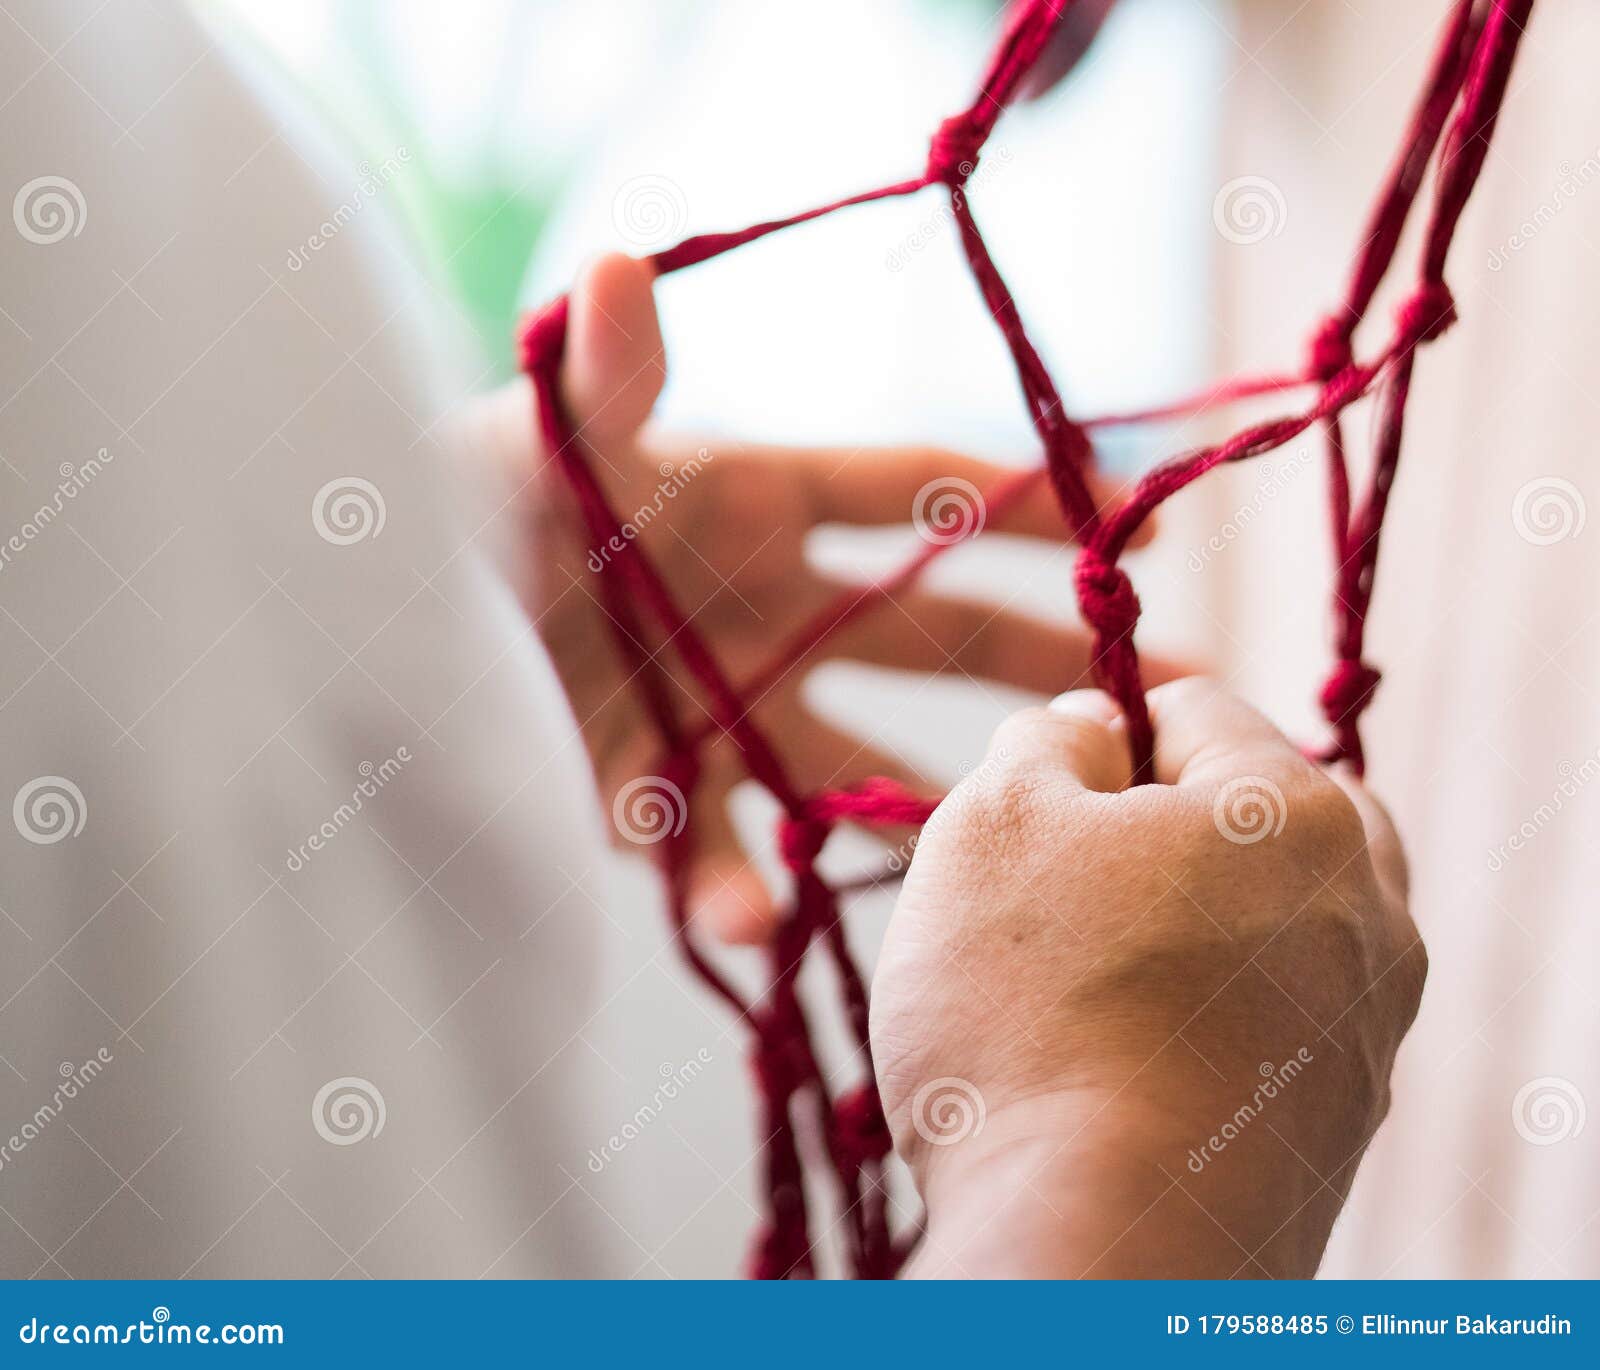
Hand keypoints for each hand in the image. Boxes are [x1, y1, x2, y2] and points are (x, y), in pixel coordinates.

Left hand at [468, 254, 1189, 944]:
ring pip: (852, 760)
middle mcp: (764, 608)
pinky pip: (712, 846)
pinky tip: (755, 923)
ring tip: (1014, 847)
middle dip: (1043, 662)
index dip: (1031, 501)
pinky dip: (734, 887)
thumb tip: (614, 261)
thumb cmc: (467, 496)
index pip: (919, 492)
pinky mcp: (651, 790)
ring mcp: (720, 706)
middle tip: (1164, 699)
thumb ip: (598, 378)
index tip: (1147, 522)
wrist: (372, 607)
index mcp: (756, 499)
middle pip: (930, 634)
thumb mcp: (539, 439)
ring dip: (927, 800)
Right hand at [870, 678, 1424, 1277]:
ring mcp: (1364, 1029)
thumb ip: (1047, 741)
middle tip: (1067, 882)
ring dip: (1187, 923)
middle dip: (1164, 827)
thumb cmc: (1030, 1016)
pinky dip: (1207, 1015)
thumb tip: (1090, 726)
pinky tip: (1122, 1058)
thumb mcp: (994, 823)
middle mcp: (1366, 913)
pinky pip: (1274, 1021)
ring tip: (1086, 978)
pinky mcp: (1340, 1125)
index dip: (1100, 731)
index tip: (1040, 793)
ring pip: (1273, 922)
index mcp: (1293, 812)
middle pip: (1262, 816)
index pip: (1196, 711)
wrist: (1099, 1257)